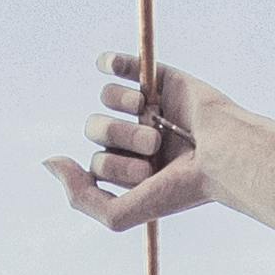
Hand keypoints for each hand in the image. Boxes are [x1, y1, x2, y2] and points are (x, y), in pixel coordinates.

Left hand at [42, 52, 228, 229]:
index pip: (95, 163)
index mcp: (130, 167)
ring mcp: (148, 106)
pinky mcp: (159, 78)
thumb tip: (48, 163)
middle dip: (119, 137)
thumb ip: (80, 199)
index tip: (149, 174)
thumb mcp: (120, 213)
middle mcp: (136, 136)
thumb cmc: (180, 188)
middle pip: (95, 128)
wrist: (225, 156)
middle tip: (153, 145)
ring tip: (151, 114)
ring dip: (122, 106)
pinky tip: (107, 64)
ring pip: (105, 97)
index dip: (114, 167)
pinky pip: (119, 64)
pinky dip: (109, 62)